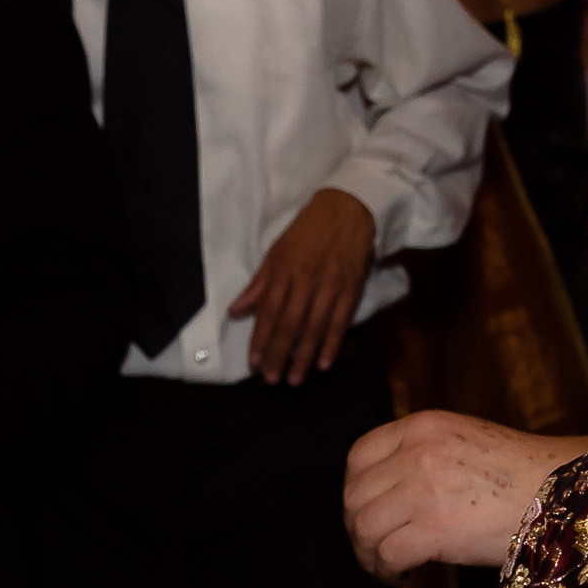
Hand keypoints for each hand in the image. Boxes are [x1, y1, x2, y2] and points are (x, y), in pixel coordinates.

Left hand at [229, 187, 375, 386]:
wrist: (349, 208)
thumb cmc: (308, 230)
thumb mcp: (277, 251)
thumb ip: (259, 284)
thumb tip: (235, 311)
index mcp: (284, 269)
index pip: (269, 310)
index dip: (261, 339)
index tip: (254, 363)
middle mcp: (306, 279)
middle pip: (290, 324)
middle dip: (280, 354)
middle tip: (272, 380)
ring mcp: (331, 285)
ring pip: (315, 327)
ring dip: (304, 356)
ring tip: (295, 379)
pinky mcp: (352, 288)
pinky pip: (341, 321)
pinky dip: (332, 344)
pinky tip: (324, 364)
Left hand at [343, 409, 581, 580]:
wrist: (568, 492)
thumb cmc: (524, 476)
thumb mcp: (467, 443)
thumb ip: (423, 457)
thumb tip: (387, 499)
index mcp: (423, 426)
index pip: (359, 456)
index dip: (356, 490)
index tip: (367, 513)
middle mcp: (418, 451)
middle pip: (354, 495)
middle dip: (358, 529)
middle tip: (376, 549)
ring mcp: (424, 487)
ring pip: (364, 528)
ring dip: (368, 555)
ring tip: (388, 568)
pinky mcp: (436, 526)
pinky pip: (387, 554)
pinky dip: (386, 572)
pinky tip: (402, 577)